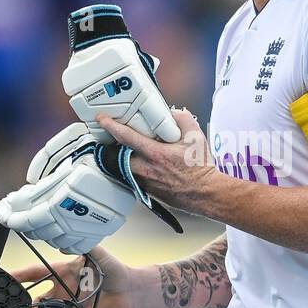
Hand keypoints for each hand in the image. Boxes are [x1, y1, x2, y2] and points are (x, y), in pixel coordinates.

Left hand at [0, 127, 137, 254]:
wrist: (127, 159)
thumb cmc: (96, 150)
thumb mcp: (63, 151)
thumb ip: (40, 171)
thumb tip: (26, 190)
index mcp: (63, 200)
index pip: (27, 219)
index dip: (10, 216)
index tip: (3, 210)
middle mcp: (75, 218)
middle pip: (38, 231)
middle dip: (23, 220)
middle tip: (18, 208)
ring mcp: (89, 228)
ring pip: (55, 241)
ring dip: (41, 230)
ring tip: (38, 216)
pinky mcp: (101, 231)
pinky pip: (76, 246)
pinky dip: (62, 241)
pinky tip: (58, 229)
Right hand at [10, 245, 145, 307]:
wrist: (131, 291)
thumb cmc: (114, 269)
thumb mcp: (97, 253)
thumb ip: (82, 246)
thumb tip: (65, 240)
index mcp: (62, 272)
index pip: (35, 272)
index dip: (18, 275)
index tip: (4, 278)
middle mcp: (62, 290)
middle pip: (36, 298)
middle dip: (24, 305)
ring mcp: (68, 307)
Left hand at [95, 107, 215, 214]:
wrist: (205, 194)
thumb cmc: (200, 169)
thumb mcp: (196, 137)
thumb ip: (182, 119)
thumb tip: (172, 113)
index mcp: (155, 154)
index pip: (126, 137)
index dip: (111, 125)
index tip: (102, 119)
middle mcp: (146, 169)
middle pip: (116, 154)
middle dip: (111, 144)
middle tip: (111, 135)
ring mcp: (144, 181)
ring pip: (121, 167)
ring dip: (121, 157)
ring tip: (127, 149)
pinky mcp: (145, 190)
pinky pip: (130, 176)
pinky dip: (131, 168)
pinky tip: (140, 163)